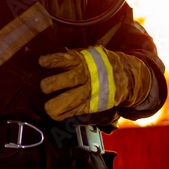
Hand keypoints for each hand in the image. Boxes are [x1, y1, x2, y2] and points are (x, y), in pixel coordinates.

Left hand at [38, 46, 152, 120]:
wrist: (126, 75)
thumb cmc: (99, 63)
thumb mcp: (88, 54)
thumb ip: (71, 57)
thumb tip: (47, 61)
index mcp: (81, 60)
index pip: (62, 59)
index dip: (50, 61)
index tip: (41, 63)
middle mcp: (85, 75)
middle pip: (62, 81)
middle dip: (49, 85)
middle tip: (44, 87)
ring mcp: (90, 91)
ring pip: (68, 101)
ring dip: (54, 106)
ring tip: (47, 107)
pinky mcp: (93, 104)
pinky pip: (75, 112)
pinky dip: (63, 114)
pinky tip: (56, 114)